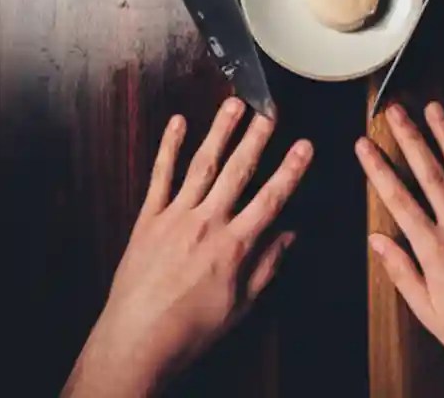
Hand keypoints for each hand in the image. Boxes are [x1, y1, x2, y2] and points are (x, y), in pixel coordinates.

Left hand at [63, 97, 313, 397]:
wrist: (138, 338)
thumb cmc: (191, 329)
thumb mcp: (241, 305)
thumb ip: (266, 265)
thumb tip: (289, 235)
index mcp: (234, 246)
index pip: (270, 199)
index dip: (290, 171)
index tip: (304, 147)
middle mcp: (207, 224)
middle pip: (238, 172)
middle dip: (256, 139)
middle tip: (269, 111)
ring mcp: (175, 217)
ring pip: (202, 165)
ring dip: (219, 133)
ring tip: (233, 105)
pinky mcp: (149, 219)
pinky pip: (160, 177)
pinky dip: (169, 148)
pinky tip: (177, 123)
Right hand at [358, 103, 443, 397]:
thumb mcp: (428, 312)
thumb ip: (401, 272)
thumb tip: (377, 240)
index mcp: (434, 251)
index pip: (398, 200)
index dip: (378, 169)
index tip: (363, 145)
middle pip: (430, 174)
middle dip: (409, 139)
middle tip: (394, 111)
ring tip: (434, 109)